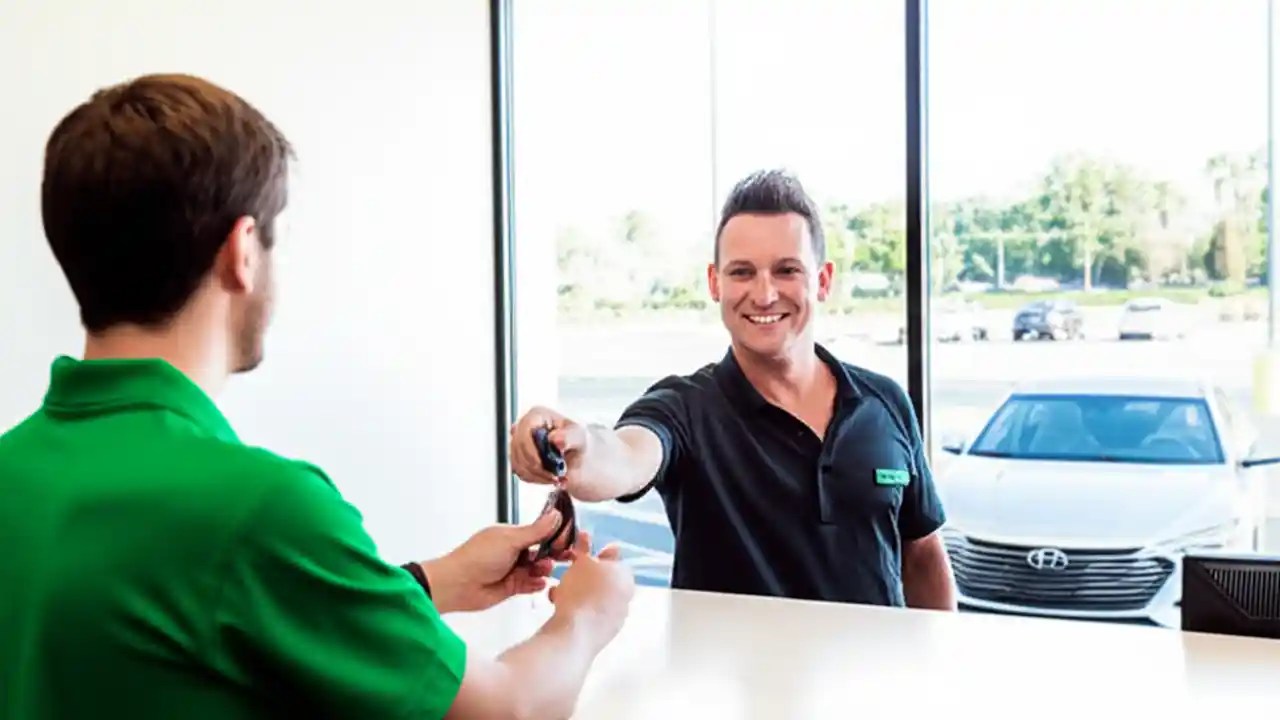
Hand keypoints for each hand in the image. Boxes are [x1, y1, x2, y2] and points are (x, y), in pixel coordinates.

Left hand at [422, 511, 566, 613]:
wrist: (458, 584)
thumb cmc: (477, 557)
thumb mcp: (510, 540)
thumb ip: (536, 531)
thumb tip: (555, 514)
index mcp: (512, 535)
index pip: (540, 532)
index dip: (554, 536)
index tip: (566, 539)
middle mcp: (513, 551)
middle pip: (542, 551)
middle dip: (553, 554)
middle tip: (564, 556)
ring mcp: (513, 569)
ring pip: (537, 569)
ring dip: (544, 569)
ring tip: (543, 570)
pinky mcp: (512, 586)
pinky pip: (530, 584)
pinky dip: (536, 584)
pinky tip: (539, 583)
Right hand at [509, 406, 588, 488]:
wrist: (580, 460)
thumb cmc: (579, 444)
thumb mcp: (580, 438)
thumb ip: (569, 437)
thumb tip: (554, 438)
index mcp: (538, 415)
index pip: (525, 429)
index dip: (530, 448)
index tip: (541, 463)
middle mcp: (525, 427)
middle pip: (518, 447)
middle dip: (536, 466)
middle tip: (555, 474)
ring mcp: (519, 443)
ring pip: (517, 462)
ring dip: (538, 475)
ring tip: (556, 477)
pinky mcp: (519, 459)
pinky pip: (520, 472)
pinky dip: (535, 479)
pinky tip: (549, 477)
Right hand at [548, 530, 634, 643]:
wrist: (575, 633)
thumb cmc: (581, 591)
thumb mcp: (581, 562)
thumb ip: (585, 549)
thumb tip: (588, 537)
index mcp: (626, 575)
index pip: (612, 557)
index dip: (594, 553)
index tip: (577, 554)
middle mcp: (626, 596)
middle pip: (603, 578)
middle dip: (584, 574)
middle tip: (567, 573)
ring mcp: (616, 616)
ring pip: (594, 596)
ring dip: (577, 591)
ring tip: (559, 591)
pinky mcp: (603, 633)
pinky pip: (588, 614)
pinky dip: (577, 608)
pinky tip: (559, 607)